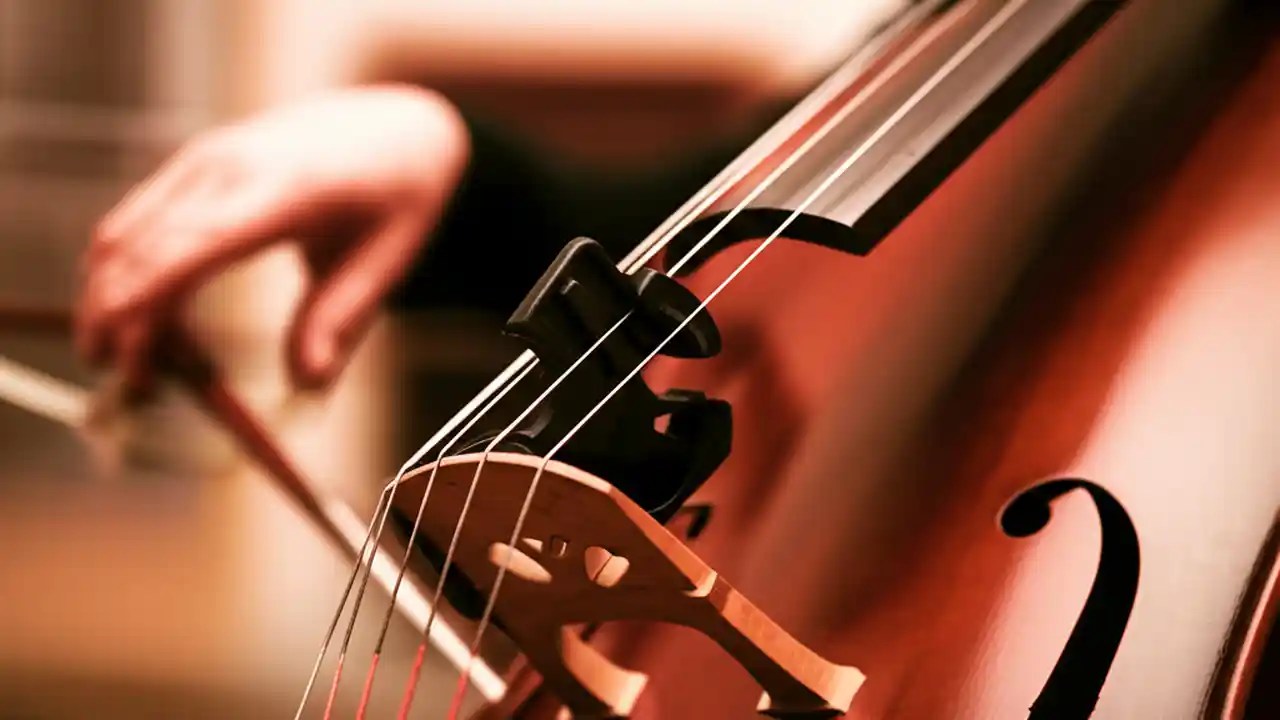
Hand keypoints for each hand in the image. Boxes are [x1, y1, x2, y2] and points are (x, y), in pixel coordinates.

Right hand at [77, 84, 469, 393]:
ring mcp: (205, 158)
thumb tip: (307, 387)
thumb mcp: (387, 261)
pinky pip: (138, 220)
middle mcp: (232, 164)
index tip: (123, 355)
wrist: (397, 123)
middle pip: (143, 244)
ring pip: (125, 231)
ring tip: (129, 362)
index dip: (148, 298)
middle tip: (132, 387)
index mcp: (287, 188)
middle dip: (117, 318)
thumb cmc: (399, 195)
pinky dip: (127, 273)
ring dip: (112, 298)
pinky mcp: (194, 164)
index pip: (196, 243)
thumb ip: (340, 321)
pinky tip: (146, 321)